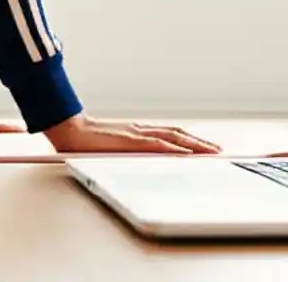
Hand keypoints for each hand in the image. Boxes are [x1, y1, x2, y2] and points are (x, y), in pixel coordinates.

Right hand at [43, 114, 222, 153]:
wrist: (69, 130)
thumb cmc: (86, 142)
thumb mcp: (112, 146)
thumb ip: (127, 150)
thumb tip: (139, 158)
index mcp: (138, 131)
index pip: (171, 134)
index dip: (190, 140)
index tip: (205, 146)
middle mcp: (141, 129)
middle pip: (178, 134)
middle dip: (200, 143)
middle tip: (218, 150)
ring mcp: (137, 133)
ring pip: (173, 137)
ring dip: (194, 145)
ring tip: (211, 151)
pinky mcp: (130, 140)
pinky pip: (157, 145)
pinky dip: (174, 148)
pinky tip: (186, 153)